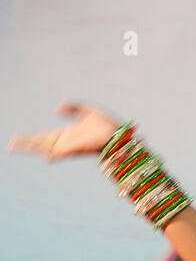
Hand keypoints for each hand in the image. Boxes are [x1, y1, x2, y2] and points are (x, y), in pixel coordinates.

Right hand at [8, 102, 122, 160]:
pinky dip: (44, 150)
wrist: (119, 136)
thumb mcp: (87, 111)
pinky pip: (56, 152)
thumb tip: (56, 109)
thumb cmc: (107, 126)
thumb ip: (72, 108)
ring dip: (30, 147)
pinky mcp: (73, 150)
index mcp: (67, 135)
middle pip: (41, 144)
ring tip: (14, 145)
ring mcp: (69, 148)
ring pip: (44, 148)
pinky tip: (34, 151)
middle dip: (26, 144)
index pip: (45, 137)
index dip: (31, 138)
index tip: (17, 138)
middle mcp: (66, 143)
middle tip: (10, 145)